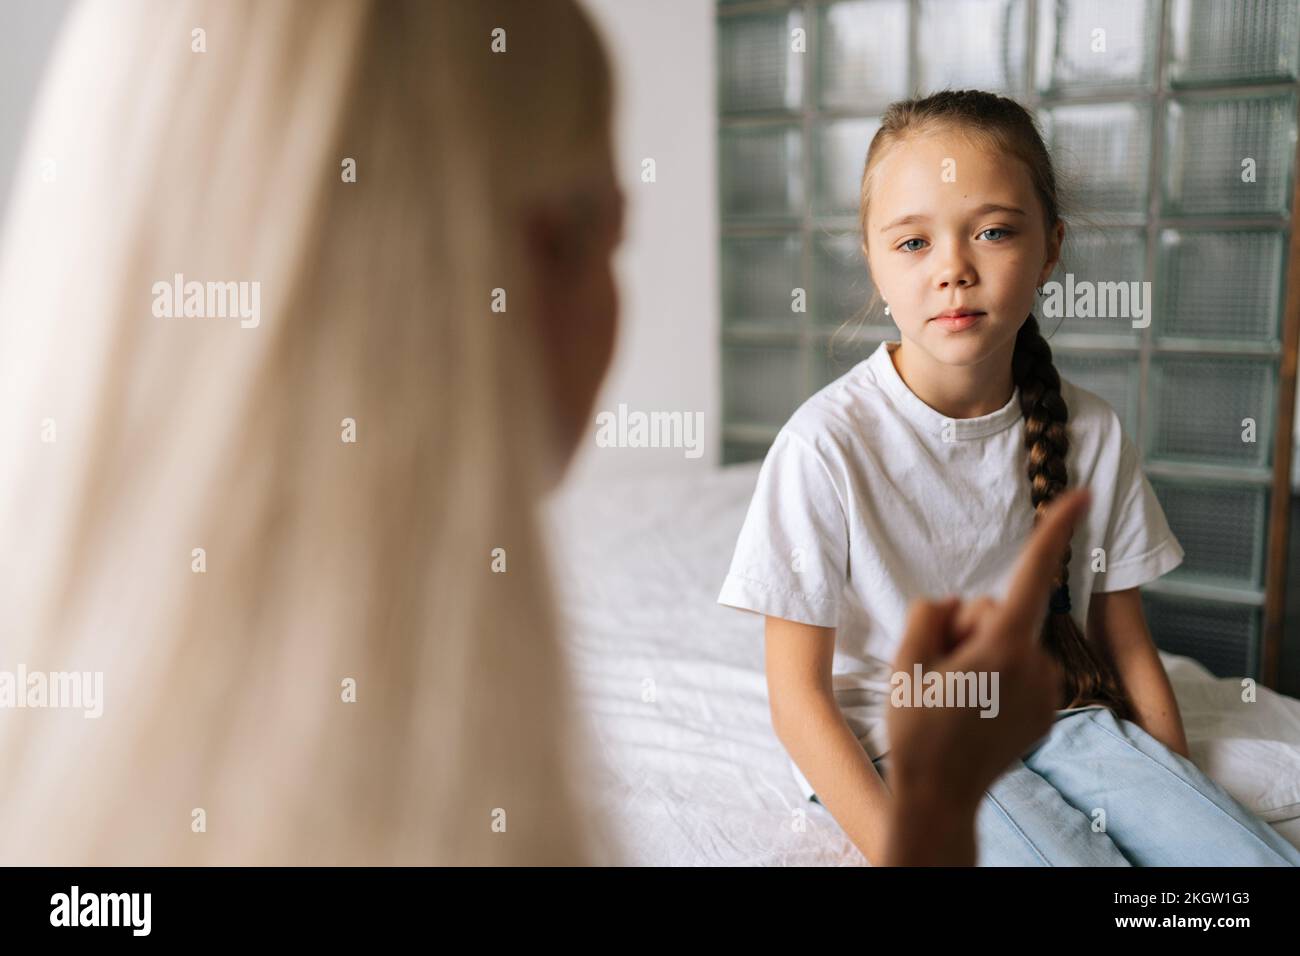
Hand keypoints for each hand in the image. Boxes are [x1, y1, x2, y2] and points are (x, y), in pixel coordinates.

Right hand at [884, 488, 1089, 812]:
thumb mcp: (904, 661)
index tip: (1082, 494)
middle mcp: (1036, 665)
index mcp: (1003, 646)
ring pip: (1008, 643)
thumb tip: (958, 609)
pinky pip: (1020, 671)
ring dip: (981, 656)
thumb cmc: (916, 729)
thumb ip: (932, 614)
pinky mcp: (1047, 711)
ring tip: (955, 697)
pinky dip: (996, 679)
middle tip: (939, 672)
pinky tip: (974, 710)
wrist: (939, 797)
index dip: (1055, 529)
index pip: (1031, 574)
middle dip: (968, 628)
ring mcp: (1046, 691)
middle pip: (998, 612)